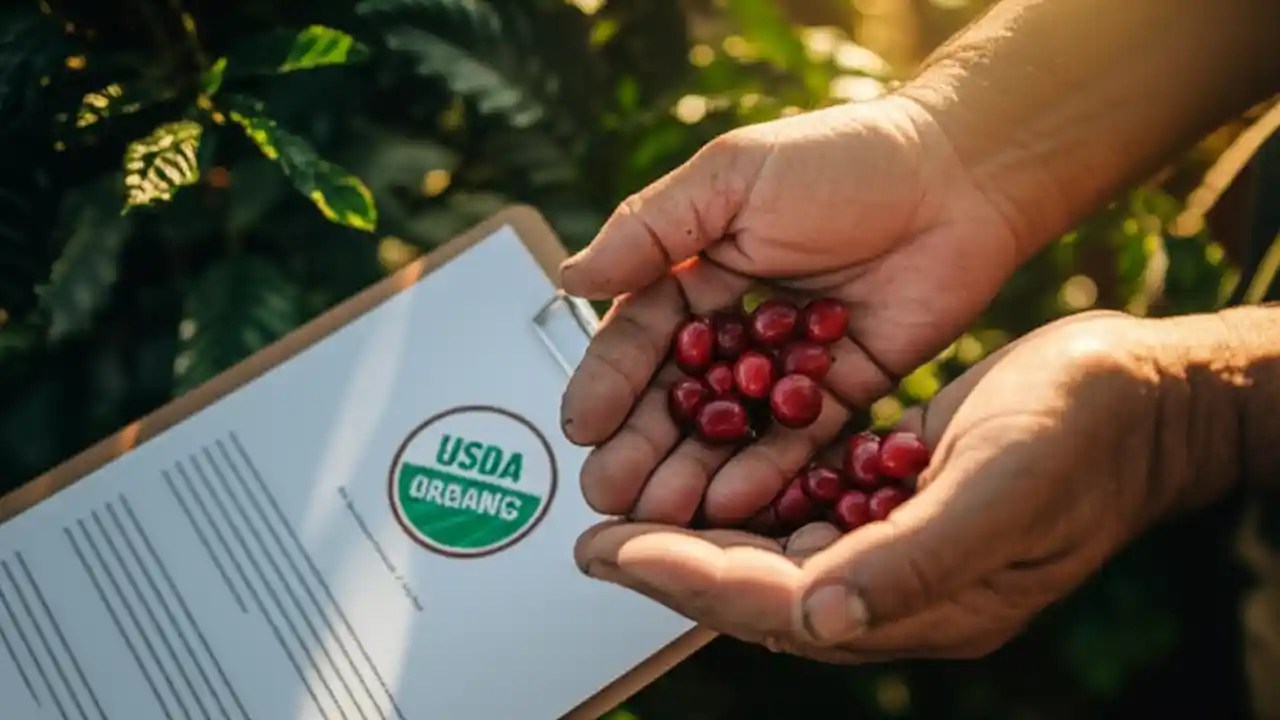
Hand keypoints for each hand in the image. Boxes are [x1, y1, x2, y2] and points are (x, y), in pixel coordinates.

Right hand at [560, 96, 1020, 525]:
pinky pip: (794, 440)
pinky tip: (729, 500)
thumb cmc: (843, 160)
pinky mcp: (837, 393)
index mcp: (695, 270)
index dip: (608, 383)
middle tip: (609, 492)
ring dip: (691, 471)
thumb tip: (572, 276)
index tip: (582, 427)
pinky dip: (763, 470)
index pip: (639, 337)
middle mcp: (733, 326)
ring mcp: (783, 366)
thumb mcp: (731, 178)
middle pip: (675, 396)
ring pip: (727, 428)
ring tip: (660, 511)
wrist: (958, 178)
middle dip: (640, 446)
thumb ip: (651, 230)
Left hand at [573, 311, 1232, 660]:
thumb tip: (819, 619)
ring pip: (773, 552)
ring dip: (699, 533)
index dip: (690, 579)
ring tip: (629, 509)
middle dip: (673, 563)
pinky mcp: (895, 502)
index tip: (615, 553)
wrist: (1143, 397)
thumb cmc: (1088, 436)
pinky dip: (749, 497)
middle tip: (595, 539)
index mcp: (924, 599)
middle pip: (759, 587)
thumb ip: (916, 560)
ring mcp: (896, 545)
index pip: (778, 604)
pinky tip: (705, 473)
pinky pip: (805, 512)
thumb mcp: (1005, 489)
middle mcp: (898, 584)